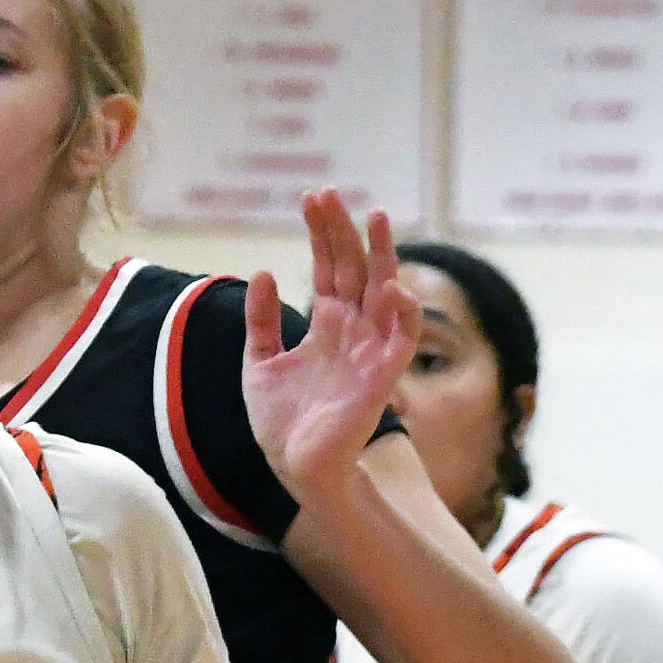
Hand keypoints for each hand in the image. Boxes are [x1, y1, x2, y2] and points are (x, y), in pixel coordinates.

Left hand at [240, 189, 420, 503]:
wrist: (292, 468)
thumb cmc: (280, 421)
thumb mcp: (259, 363)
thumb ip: (260, 321)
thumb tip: (261, 271)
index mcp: (325, 324)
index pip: (328, 268)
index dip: (322, 234)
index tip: (311, 198)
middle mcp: (352, 330)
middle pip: (354, 268)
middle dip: (343, 231)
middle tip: (329, 194)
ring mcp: (369, 349)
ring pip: (385, 291)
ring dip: (383, 254)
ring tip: (376, 217)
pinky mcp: (382, 376)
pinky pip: (402, 338)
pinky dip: (403, 311)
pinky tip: (392, 285)